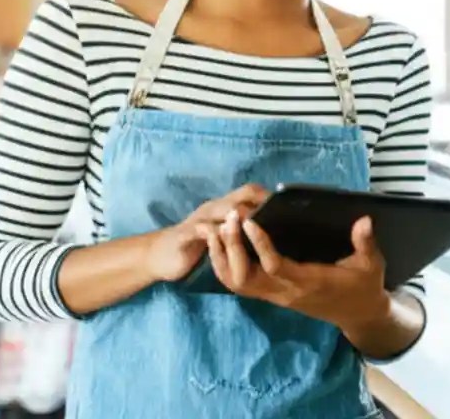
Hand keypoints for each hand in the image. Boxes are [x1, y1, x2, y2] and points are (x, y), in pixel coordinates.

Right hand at [144, 183, 270, 281]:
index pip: (249, 193)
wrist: (161, 255)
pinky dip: (210, 231)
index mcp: (224, 208)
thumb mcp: (223, 235)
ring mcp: (198, 220)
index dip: (267, 197)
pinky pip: (198, 230)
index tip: (288, 205)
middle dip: (257, 203)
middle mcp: (213, 209)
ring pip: (220, 211)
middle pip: (238, 198)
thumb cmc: (198, 245)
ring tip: (252, 219)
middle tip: (277, 211)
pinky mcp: (185, 235)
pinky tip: (221, 235)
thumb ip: (241, 228)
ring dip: (235, 215)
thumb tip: (274, 227)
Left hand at [201, 212, 391, 331]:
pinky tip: (222, 244)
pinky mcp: (272, 295)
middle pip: (246, 277)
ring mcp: (276, 296)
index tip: (249, 221)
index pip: (276, 266)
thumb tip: (364, 221)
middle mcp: (287, 292)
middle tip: (228, 218)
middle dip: (233, 248)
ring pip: (237, 283)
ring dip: (222, 257)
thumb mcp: (371, 264)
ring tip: (216, 228)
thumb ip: (365, 243)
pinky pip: (240, 285)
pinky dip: (224, 266)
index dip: (260, 245)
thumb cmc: (364, 285)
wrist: (358, 313)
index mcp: (310, 282)